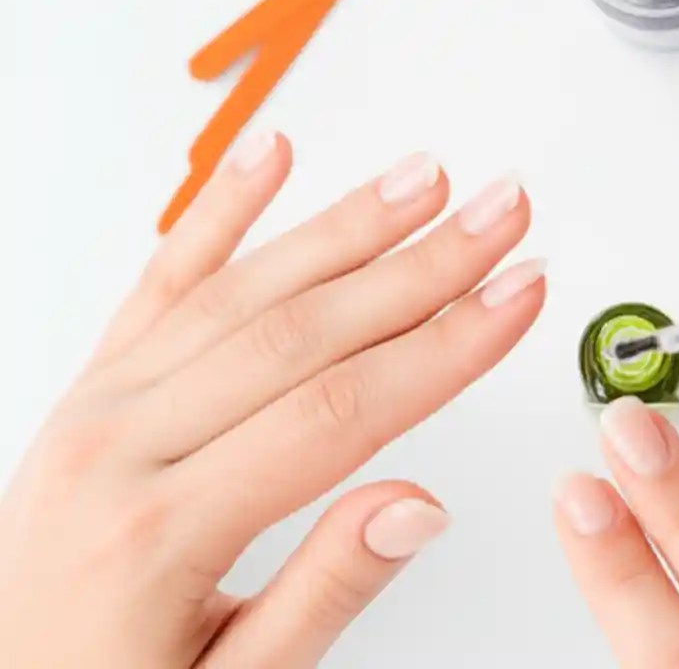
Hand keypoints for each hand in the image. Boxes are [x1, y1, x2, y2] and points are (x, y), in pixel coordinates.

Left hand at [0, 133, 544, 667]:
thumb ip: (325, 590)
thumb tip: (416, 507)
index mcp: (161, 529)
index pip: (339, 413)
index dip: (444, 347)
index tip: (515, 295)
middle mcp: (122, 445)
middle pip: (303, 332)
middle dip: (421, 266)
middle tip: (500, 215)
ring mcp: (99, 404)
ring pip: (242, 290)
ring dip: (345, 226)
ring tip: (424, 180)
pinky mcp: (93, 386)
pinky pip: (159, 282)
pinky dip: (216, 212)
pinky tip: (267, 160)